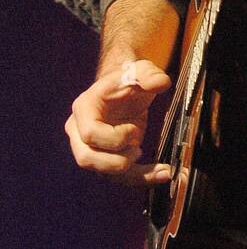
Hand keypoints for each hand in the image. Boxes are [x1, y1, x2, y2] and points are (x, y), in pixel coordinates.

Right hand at [65, 59, 172, 185]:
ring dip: (133, 174)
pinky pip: (119, 177)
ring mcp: (91, 148)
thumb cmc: (127, 80)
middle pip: (87, 159)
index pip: (90, 134)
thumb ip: (149, 74)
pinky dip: (141, 178)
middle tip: (139, 149)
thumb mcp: (140, 70)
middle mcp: (80, 132)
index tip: (134, 128)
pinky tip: (164, 173)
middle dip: (117, 161)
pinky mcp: (106, 159)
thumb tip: (161, 83)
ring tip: (160, 167)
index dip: (114, 137)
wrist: (124, 89)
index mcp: (84, 110)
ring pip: (103, 174)